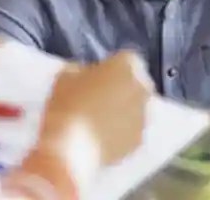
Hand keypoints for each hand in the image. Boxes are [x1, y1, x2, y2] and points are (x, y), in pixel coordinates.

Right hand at [36, 50, 152, 167]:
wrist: (70, 148)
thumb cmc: (66, 105)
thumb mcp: (65, 76)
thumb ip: (81, 71)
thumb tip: (83, 74)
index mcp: (129, 64)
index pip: (123, 61)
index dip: (107, 70)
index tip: (93, 80)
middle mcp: (143, 87)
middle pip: (133, 84)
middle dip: (119, 89)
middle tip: (95, 101)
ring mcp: (144, 115)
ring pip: (134, 109)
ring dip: (121, 112)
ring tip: (95, 123)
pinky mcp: (139, 139)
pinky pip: (131, 131)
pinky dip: (120, 133)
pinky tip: (99, 139)